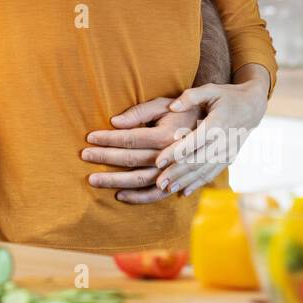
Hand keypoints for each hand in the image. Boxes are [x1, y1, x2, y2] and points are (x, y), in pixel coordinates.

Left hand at [83, 98, 203, 203]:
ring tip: (93, 180)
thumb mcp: (164, 104)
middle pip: (131, 160)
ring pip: (141, 180)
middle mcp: (171, 156)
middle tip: (84, 156)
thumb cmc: (185, 112)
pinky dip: (138, 198)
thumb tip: (114, 122)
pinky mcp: (180, 182)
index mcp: (167, 135)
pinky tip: (120, 195)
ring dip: (115, 181)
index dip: (108, 138)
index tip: (89, 137)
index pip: (130, 138)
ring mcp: (175, 172)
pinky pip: (157, 196)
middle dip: (105, 158)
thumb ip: (140, 112)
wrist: (218, 127)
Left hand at [153, 67, 270, 196]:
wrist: (253, 107)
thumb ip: (191, 96)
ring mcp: (228, 152)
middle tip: (158, 182)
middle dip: (177, 173)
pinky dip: (198, 183)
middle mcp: (224, 141)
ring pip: (205, 170)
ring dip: (185, 181)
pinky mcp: (229, 158)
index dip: (176, 152)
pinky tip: (184, 192)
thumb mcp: (211, 89)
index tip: (158, 161)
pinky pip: (212, 173)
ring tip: (166, 190)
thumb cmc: (227, 96)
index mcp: (218, 123)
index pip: (194, 141)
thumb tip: (172, 106)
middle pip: (198, 160)